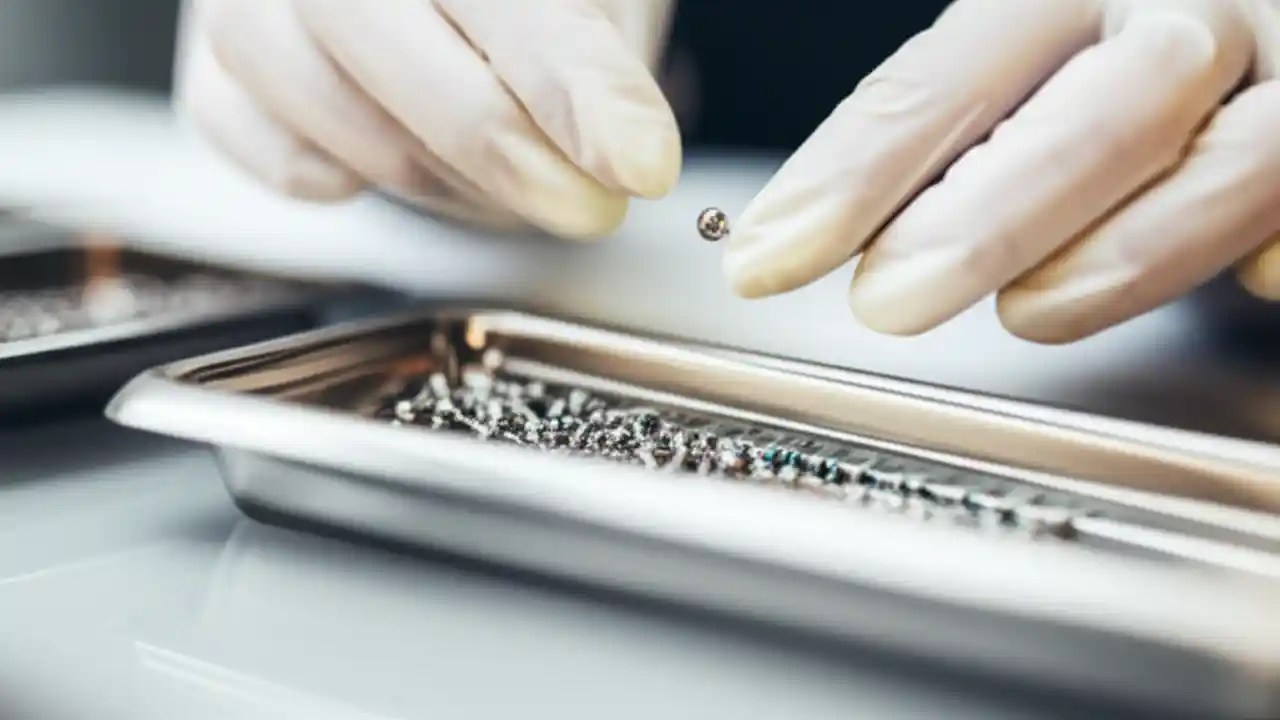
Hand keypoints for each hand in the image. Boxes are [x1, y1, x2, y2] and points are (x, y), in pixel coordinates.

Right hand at [176, 0, 680, 238]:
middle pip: (405, 65)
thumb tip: (629, 160)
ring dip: (443, 179)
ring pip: (339, 122)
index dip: (575, 88)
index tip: (639, 167)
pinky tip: (403, 149)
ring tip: (506, 168)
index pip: (509, 3)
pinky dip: (357, 177)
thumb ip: (597, 60)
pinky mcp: (211, 70)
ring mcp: (241, 0)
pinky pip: (282, 159)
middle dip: (511, 158)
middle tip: (590, 206)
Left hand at [724, 0, 1279, 342]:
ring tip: (1029, 313)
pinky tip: (1252, 274)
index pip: (949, 76)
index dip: (855, 171)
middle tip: (886, 301)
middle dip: (986, 217)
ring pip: (1237, 163)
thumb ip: (951, 114)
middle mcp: (1196, 6)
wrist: (1266, 11)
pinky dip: (1276, 248)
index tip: (768, 257)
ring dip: (1125, 254)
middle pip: (1097, 110)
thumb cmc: (1121, 41)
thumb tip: (805, 226)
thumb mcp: (1040, 39)